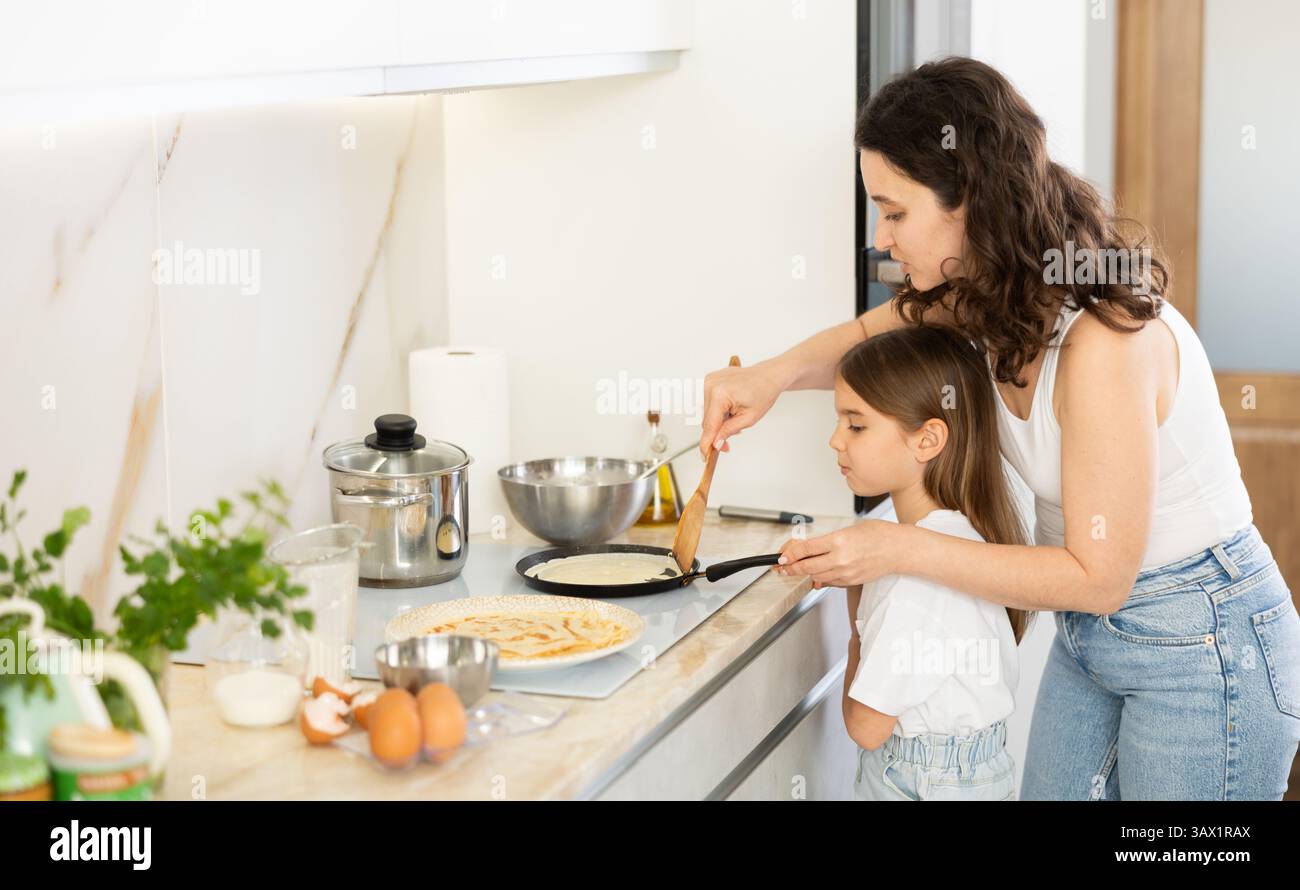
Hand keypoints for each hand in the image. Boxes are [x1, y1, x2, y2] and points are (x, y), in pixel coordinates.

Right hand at [698, 361, 787, 458]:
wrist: (768, 375)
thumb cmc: (763, 392)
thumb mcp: (749, 418)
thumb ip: (729, 431)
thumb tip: (716, 442)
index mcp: (719, 394)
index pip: (709, 425)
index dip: (706, 443)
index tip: (705, 456)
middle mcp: (710, 385)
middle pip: (707, 420)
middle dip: (717, 433)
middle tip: (729, 441)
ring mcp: (708, 381)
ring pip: (707, 413)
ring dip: (718, 420)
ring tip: (735, 417)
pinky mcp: (709, 380)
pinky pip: (709, 403)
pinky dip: (718, 410)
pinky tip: (731, 408)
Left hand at [774, 520, 904, 587]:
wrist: (899, 549)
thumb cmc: (879, 534)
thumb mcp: (849, 529)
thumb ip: (829, 541)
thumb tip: (811, 548)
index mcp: (839, 540)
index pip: (806, 549)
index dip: (790, 554)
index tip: (782, 557)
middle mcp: (841, 558)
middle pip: (807, 567)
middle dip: (792, 568)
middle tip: (783, 567)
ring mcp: (846, 572)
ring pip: (817, 576)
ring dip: (806, 573)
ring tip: (798, 569)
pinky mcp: (851, 581)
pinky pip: (830, 582)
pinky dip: (822, 578)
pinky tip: (819, 573)